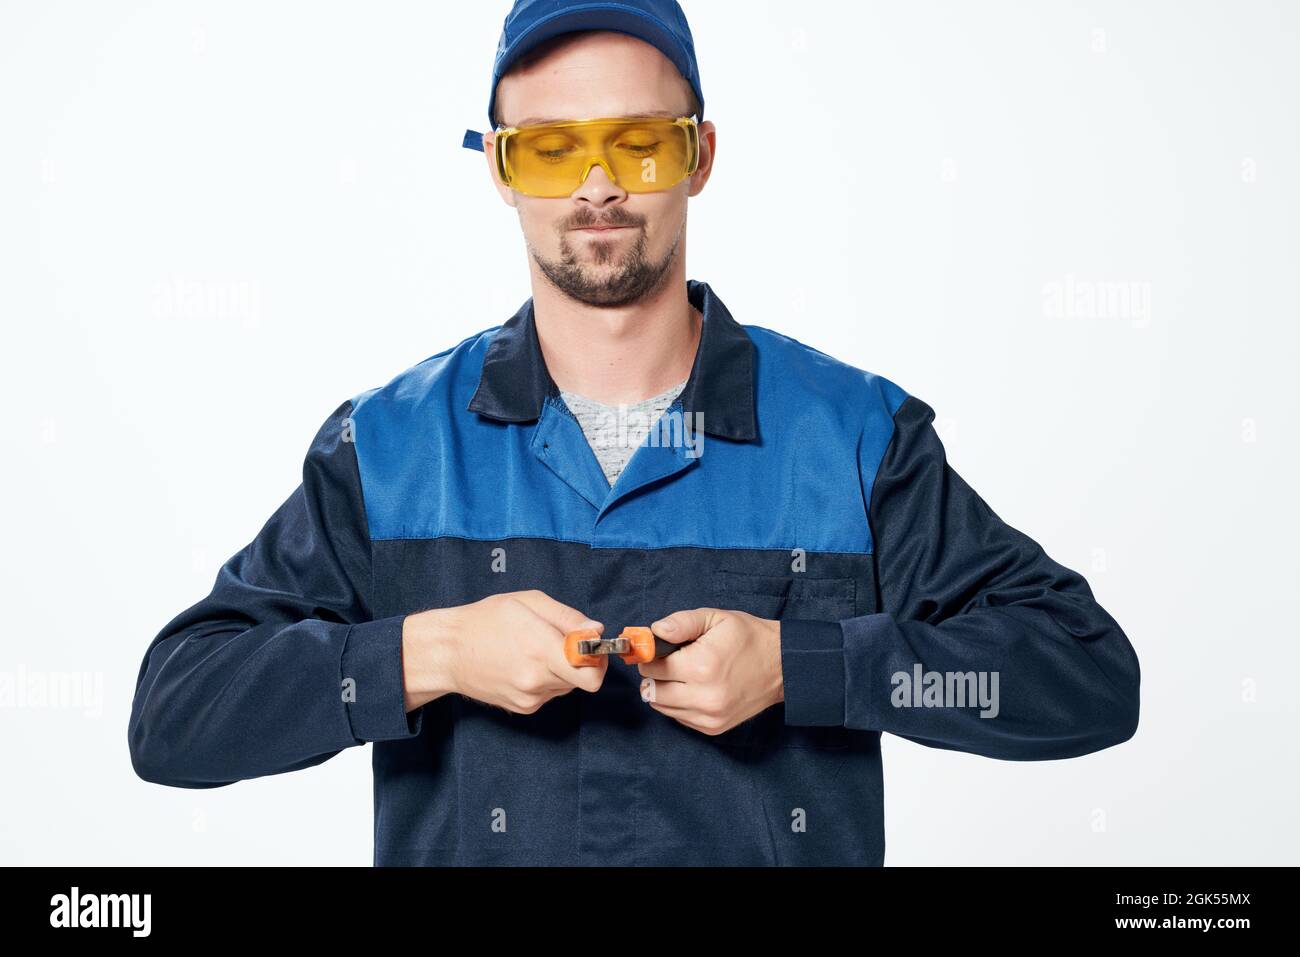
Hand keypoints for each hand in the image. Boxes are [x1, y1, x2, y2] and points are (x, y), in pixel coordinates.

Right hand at [402, 590, 606, 713]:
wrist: (448, 652)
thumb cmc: (486, 620)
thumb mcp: (529, 601)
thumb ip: (568, 617)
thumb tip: (596, 629)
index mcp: (540, 649)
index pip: (592, 674)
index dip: (598, 658)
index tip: (589, 644)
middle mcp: (537, 679)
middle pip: (585, 679)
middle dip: (582, 661)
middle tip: (563, 642)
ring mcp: (530, 697)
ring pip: (568, 685)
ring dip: (563, 670)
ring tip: (535, 650)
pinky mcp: (524, 707)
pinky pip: (551, 692)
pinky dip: (547, 679)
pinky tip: (525, 664)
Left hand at [636, 608, 783, 735]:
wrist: (782, 666)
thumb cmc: (748, 638)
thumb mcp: (715, 618)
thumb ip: (681, 622)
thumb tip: (655, 631)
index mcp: (703, 666)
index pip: (652, 667)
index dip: (650, 655)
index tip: (655, 649)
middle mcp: (705, 696)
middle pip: (652, 691)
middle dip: (654, 674)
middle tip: (668, 661)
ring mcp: (709, 716)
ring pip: (661, 706)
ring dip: (663, 690)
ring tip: (682, 674)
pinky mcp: (713, 727)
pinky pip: (678, 717)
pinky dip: (678, 703)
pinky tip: (693, 688)